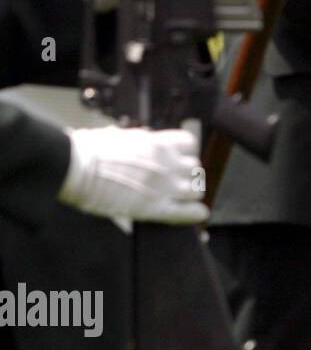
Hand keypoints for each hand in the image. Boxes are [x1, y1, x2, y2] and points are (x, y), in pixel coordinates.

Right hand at [58, 126, 207, 223]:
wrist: (73, 167)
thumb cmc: (86, 150)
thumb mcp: (116, 136)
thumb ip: (134, 140)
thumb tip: (136, 137)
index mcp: (156, 143)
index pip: (189, 144)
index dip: (185, 152)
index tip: (177, 158)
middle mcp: (165, 163)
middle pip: (194, 167)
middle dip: (186, 174)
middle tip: (175, 182)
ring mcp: (162, 186)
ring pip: (195, 190)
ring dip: (189, 193)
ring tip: (180, 198)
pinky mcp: (153, 207)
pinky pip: (185, 212)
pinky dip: (194, 213)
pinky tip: (198, 213)